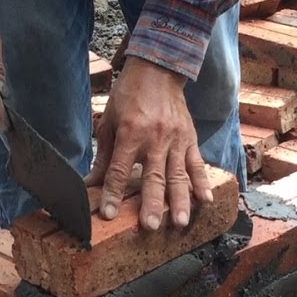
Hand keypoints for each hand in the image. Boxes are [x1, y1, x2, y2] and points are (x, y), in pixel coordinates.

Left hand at [87, 58, 213, 230]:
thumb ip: (103, 155)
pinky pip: (197, 164)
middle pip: (153, 176)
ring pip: (178, 175)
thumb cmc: (129, 95)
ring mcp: (176, 139)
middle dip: (152, 203)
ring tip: (180, 222)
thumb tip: (90, 182)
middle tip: (151, 226)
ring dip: (180, 201)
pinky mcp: (190, 138)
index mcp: (130, 133)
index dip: (112, 193)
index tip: (108, 214)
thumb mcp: (109, 121)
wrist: (158, 70)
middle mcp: (154, 137)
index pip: (119, 169)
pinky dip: (202, 183)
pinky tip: (206, 200)